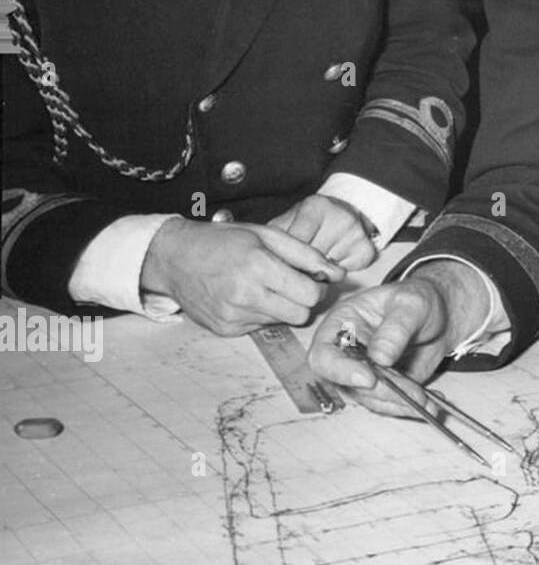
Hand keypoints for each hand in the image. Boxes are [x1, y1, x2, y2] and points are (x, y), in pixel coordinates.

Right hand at [141, 218, 342, 336]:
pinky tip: (247, 296)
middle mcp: (245, 295)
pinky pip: (261, 327)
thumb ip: (307, 254)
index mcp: (258, 266)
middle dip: (303, 299)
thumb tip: (339, 273)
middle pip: (302, 314)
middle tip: (291, 283)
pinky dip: (262, 313)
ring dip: (282, 306)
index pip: (311, 294)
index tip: (309, 277)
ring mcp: (233, 316)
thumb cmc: (223, 241)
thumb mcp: (267, 235)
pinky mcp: (225, 329)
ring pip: (283, 321)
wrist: (174, 258)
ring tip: (265, 286)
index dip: (317, 285)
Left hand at [269, 194, 375, 270]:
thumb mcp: (290, 220)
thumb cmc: (311, 221)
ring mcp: (356, 233)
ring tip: (316, 258)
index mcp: (316, 207)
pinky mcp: (366, 250)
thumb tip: (265, 260)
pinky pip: (344, 272)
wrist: (344, 213)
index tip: (279, 265)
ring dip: (318, 270)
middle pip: (312, 257)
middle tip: (297, 264)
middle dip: (301, 265)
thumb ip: (276, 237)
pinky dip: (335, 272)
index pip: (297, 240)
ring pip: (327, 268)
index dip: (286, 256)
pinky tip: (332, 260)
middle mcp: (340, 216)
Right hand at [307, 261, 489, 416]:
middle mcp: (348, 353)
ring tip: (424, 398)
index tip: (368, 378)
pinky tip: (430, 403)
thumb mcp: (412, 304)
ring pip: (371, 399)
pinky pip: (391, 404)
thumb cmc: (417, 300)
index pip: (324, 355)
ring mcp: (365, 373)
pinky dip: (410, 407)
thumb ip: (396, 328)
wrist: (439, 315)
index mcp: (342, 325)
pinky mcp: (385, 387)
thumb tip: (379, 356)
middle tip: (409, 392)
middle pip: (347, 384)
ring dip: (398, 402)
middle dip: (380, 392)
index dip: (340, 370)